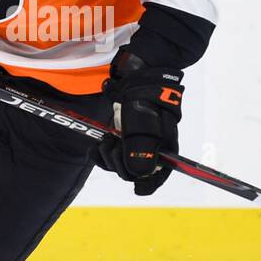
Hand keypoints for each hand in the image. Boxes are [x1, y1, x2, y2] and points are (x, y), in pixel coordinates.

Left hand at [94, 50, 183, 195]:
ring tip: (105, 140)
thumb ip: (140, 152)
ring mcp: (136, 141)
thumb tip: (138, 178)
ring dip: (109, 156)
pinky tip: (97, 145)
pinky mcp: (123, 135)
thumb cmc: (143, 97)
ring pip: (120, 163)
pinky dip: (102, 152)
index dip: (147, 184)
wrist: (134, 73)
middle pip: (135, 172)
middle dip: (119, 163)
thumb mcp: (143, 124)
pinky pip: (111, 153)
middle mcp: (151, 148)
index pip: (158, 176)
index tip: (137, 188)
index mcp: (164, 148)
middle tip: (111, 145)